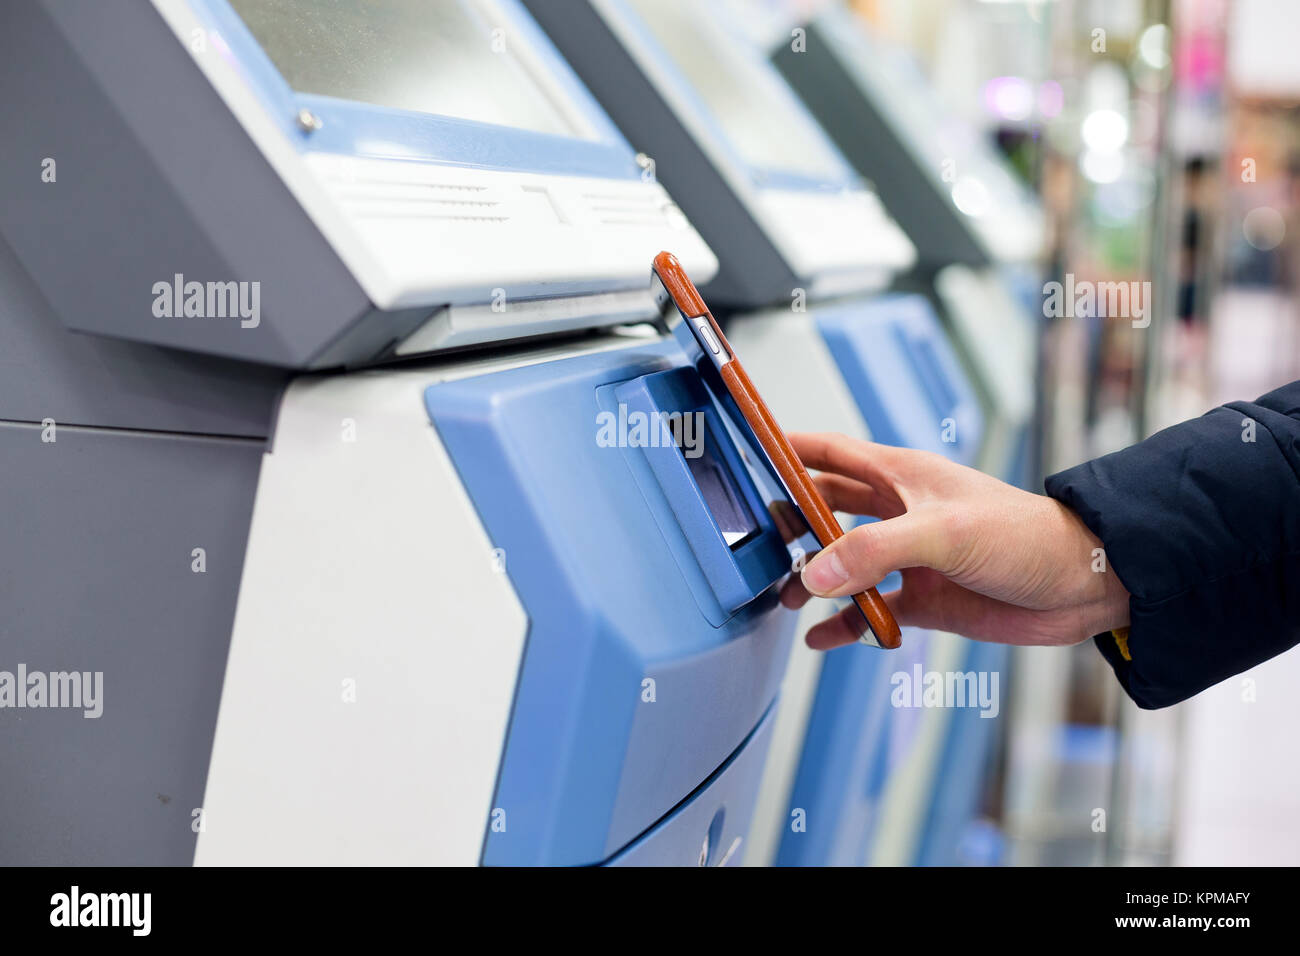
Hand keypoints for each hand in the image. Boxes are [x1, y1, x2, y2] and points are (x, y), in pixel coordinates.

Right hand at [780, 433, 1130, 650]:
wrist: (1083, 586)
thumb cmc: (1026, 536)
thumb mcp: (944, 533)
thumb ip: (876, 550)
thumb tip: (816, 572)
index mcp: (901, 477)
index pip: (830, 454)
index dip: (789, 450)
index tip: (748, 450)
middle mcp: (899, 514)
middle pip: (826, 509)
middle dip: (790, 521)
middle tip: (756, 538)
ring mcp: (910, 558)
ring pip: (844, 563)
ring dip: (814, 579)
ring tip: (785, 596)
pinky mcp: (925, 600)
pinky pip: (871, 611)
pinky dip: (845, 625)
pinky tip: (822, 639)